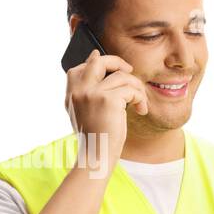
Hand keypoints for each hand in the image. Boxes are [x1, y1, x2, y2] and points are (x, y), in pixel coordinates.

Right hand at [65, 47, 149, 175]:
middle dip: (118, 62)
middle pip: (99, 61)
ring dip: (136, 88)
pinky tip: (141, 110)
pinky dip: (141, 98)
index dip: (100, 62)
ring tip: (140, 102)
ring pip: (122, 76)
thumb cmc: (96, 137)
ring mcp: (92, 93)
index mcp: (71, 94)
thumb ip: (87, 89)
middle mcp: (79, 90)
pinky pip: (131, 90)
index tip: (116, 67)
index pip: (82, 67)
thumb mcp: (84, 111)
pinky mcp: (108, 100)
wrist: (96, 155)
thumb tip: (94, 57)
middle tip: (130, 71)